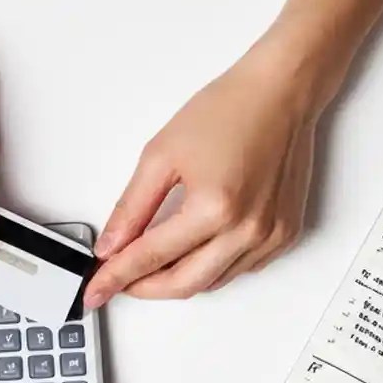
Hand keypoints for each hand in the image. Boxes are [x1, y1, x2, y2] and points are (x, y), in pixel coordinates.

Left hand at [84, 43, 319, 308]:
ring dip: (177, 280)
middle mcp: (247, 230)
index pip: (152, 257)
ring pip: (211, 282)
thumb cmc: (229, 111)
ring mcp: (270, 237)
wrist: (281, 93)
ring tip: (150, 264)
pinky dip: (210, 268)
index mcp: (215, 208)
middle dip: (144, 289)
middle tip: (118, 281)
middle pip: (183, 285)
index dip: (117, 276)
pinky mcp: (285, 236)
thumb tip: (111, 246)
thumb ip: (132, 207)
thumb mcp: (162, 154)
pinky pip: (239, 270)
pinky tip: (192, 251)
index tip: (96, 289)